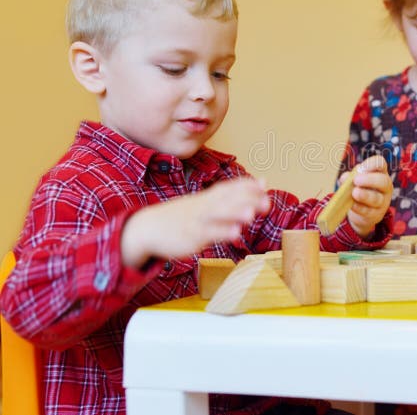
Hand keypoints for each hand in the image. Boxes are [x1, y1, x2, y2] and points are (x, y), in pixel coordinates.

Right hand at [121, 177, 270, 268]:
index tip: (264, 186)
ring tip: (252, 214)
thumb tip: (262, 183)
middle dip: (247, 200)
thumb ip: (235, 194)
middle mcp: (205, 205)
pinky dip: (222, 232)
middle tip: (267, 202)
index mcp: (209, 197)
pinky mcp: (192, 236)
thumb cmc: (183, 216)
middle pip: (228, 199)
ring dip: (235, 213)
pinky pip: (208, 234)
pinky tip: (236, 234)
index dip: (247, 186)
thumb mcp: (206, 203)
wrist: (148, 228)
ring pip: (218, 214)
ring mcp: (198, 220)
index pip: (231, 187)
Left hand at [347, 155, 392, 237]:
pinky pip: (368, 211)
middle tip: (356, 180)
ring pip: (376, 198)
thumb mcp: (354, 181)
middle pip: (383, 181)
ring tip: (355, 193)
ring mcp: (383, 202)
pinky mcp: (376, 214)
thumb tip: (344, 178)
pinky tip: (353, 204)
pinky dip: (359, 207)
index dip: (373, 164)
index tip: (362, 168)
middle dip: (369, 180)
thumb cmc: (359, 189)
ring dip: (365, 195)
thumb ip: (349, 177)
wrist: (361, 211)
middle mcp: (385, 187)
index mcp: (380, 173)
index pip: (380, 164)